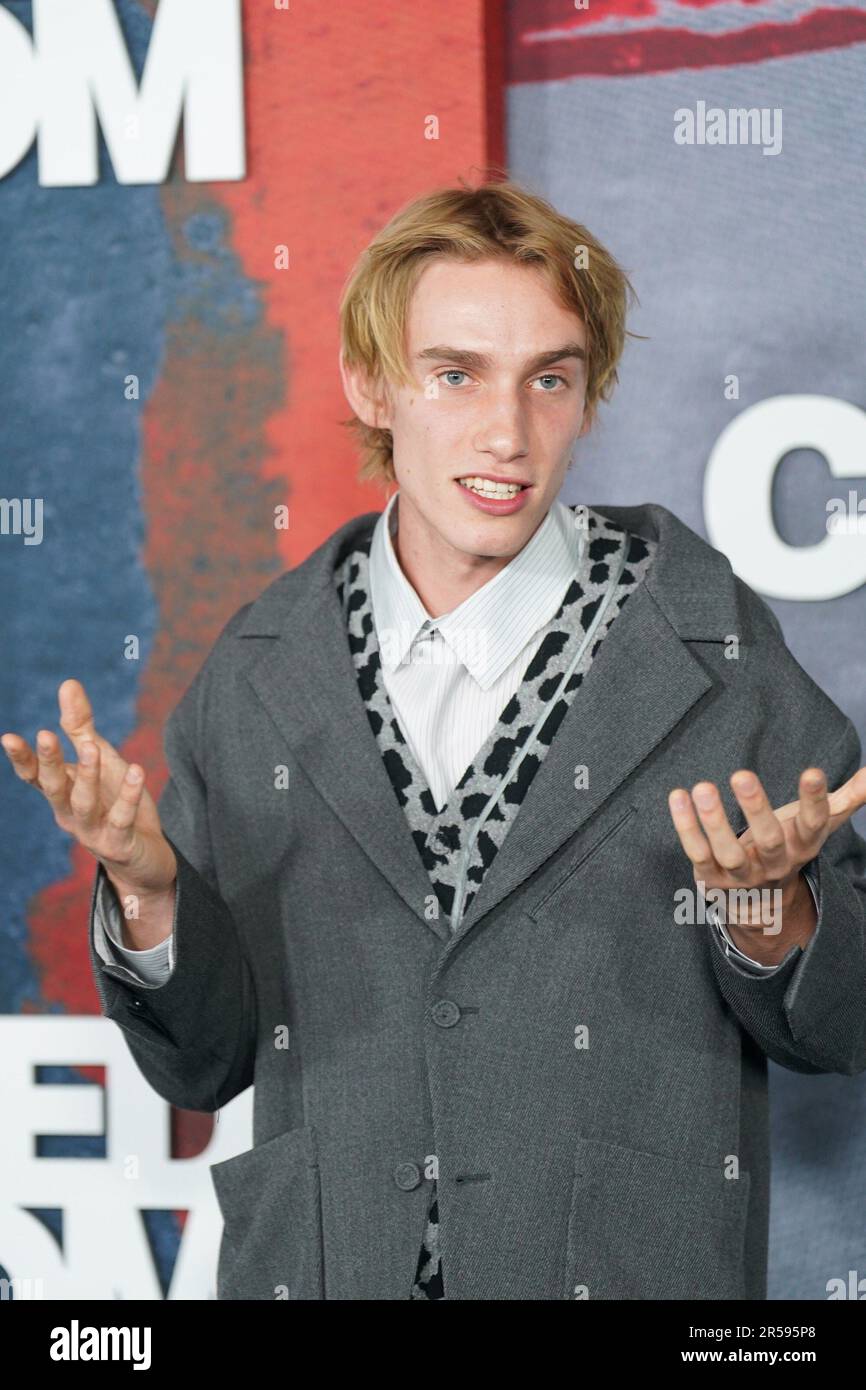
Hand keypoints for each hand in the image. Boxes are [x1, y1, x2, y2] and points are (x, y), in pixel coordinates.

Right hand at [2, 678, 176, 901]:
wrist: (145, 855)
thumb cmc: (114, 801)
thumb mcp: (99, 759)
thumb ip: (80, 726)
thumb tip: (68, 682)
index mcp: (61, 793)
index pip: (34, 775)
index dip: (21, 759)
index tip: (8, 737)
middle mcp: (69, 814)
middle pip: (53, 788)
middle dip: (49, 763)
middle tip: (46, 735)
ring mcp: (92, 832)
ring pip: (83, 803)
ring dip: (86, 776)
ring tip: (92, 748)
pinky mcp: (118, 845)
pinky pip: (121, 819)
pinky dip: (129, 796)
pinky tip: (138, 771)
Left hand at [667, 763, 865, 960]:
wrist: (758, 902)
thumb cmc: (787, 846)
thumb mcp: (816, 826)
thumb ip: (845, 798)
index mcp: (803, 846)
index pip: (814, 825)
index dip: (814, 801)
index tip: (813, 772)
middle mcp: (774, 864)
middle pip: (769, 841)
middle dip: (756, 809)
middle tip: (742, 774)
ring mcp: (741, 875)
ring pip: (728, 852)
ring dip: (714, 821)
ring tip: (702, 786)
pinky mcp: (711, 878)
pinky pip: (697, 853)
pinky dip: (685, 827)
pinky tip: (678, 796)